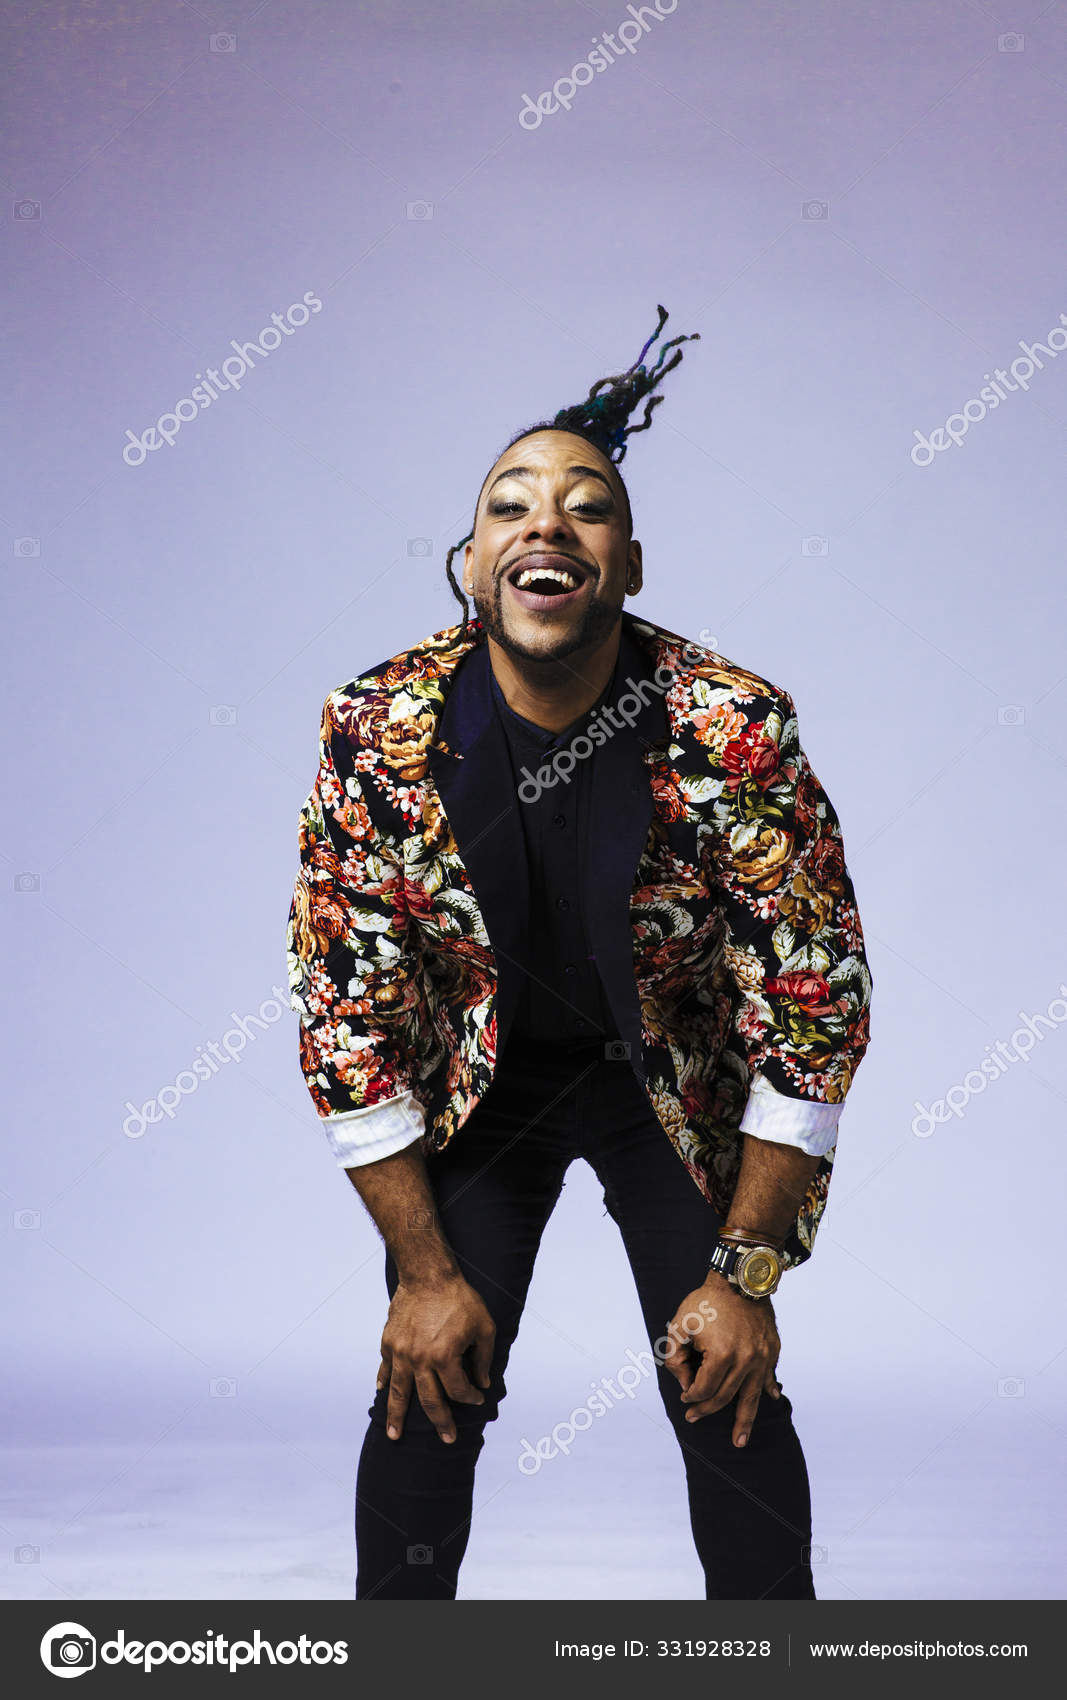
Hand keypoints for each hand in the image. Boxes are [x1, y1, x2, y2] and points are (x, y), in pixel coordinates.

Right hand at [376, 1271, 495, 1444]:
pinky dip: (384, 1381)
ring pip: (399, 1391)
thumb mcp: (484, 1326)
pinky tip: (382, 1392)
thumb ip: (484, 1358)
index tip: (477, 1398)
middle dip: (440, 1422)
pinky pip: (385, 1367)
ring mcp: (401, 1352)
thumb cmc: (460, 1298)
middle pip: (429, 1401)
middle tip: (446, 1439)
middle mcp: (420, 1360)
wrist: (428, 1274)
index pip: (458, 1390)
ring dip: (397, 1415)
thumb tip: (482, 1382)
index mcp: (445, 1357)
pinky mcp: (389, 1341)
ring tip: (395, 1435)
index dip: (470, 1397)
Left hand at [661, 1272, 781, 1448]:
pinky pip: (769, 1377)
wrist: (740, 1277)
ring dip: (744, 1421)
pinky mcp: (772, 1351)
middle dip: (706, 1410)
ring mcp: (762, 1358)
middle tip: (694, 1417)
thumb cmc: (707, 1300)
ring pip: (751, 1398)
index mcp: (721, 1356)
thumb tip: (686, 1383)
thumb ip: (675, 1356)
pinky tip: (773, 1399)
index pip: (703, 1389)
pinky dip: (769, 1390)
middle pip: (724, 1398)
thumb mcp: (679, 1323)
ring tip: (739, 1442)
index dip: (690, 1396)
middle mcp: (745, 1362)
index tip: (684, 1396)